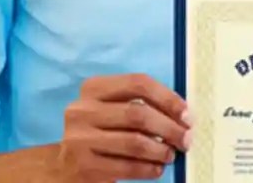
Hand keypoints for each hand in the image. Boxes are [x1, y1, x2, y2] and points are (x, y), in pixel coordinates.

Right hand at [52, 73, 192, 181]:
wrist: (65, 165)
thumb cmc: (100, 133)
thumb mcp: (111, 110)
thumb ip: (139, 105)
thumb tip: (182, 115)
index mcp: (93, 88)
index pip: (138, 83)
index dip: (168, 98)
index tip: (187, 115)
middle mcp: (83, 110)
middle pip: (138, 113)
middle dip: (169, 127)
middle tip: (186, 139)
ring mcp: (80, 138)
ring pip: (134, 142)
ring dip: (161, 149)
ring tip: (171, 154)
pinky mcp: (84, 165)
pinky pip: (127, 166)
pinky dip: (148, 168)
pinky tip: (157, 168)